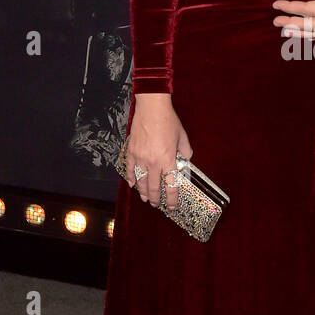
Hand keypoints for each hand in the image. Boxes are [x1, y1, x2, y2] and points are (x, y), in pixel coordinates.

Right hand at [125, 93, 191, 210]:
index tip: (172, 206)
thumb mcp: (182, 137)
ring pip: (141, 181)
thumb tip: (185, 160)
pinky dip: (130, 178)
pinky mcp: (131, 152)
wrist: (152, 108)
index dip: (172, 199)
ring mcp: (140, 157)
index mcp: (168, 159)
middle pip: (154, 187)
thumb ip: (185, 151)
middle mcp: (153, 162)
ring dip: (143, 192)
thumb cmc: (168, 120)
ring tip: (145, 199)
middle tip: (156, 205)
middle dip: (155, 199)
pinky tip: (132, 184)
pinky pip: (129, 169)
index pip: (171, 185)